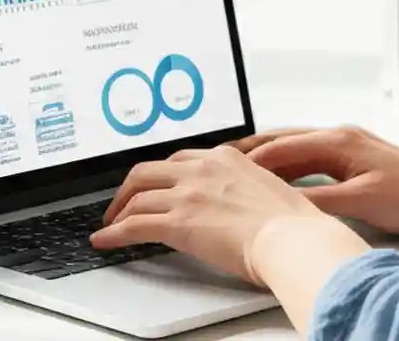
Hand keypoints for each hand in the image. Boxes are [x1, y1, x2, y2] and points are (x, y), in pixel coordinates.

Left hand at [91, 145, 365, 285]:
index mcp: (225, 158)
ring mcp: (188, 194)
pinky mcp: (178, 222)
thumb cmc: (293, 224)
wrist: (293, 238)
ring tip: (111, 225)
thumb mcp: (269, 190)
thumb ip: (247, 189)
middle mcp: (202, 169)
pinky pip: (134, 225)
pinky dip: (114, 233)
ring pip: (137, 196)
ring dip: (118, 212)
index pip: (180, 160)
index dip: (160, 175)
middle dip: (130, 188)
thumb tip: (241, 205)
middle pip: (149, 171)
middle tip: (123, 204)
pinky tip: (105, 241)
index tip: (155, 185)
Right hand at [239, 126, 398, 234]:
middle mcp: (338, 136)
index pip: (282, 145)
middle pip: (283, 139)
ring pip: (294, 147)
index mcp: (338, 140)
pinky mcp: (352, 158)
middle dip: (250, 149)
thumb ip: (319, 200)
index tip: (223, 166)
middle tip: (218, 159)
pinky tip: (275, 178)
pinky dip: (287, 166)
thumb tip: (282, 202)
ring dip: (267, 156)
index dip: (251, 158)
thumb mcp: (362, 202)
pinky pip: (309, 158)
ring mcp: (345, 145)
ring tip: (237, 168)